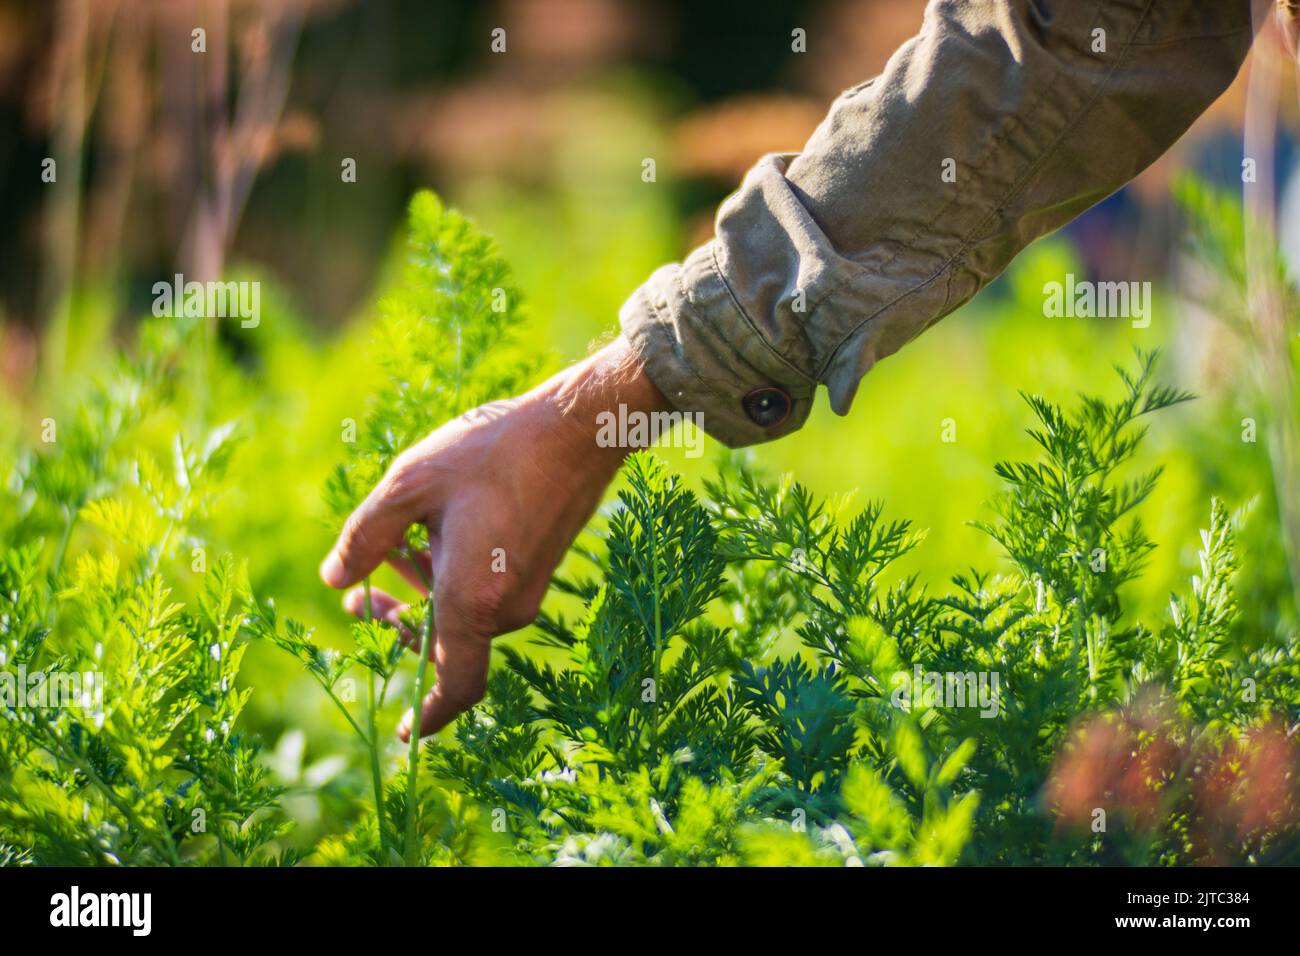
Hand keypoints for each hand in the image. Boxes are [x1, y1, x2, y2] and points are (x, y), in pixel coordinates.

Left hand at [320, 335, 668, 740]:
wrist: (576, 430)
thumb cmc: (492, 453)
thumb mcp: (410, 484)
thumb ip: (363, 537)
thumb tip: (333, 580)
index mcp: (471, 599)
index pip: (453, 685)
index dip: (428, 716)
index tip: (404, 733)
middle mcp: (504, 608)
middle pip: (446, 646)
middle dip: (399, 626)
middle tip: (361, 599)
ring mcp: (527, 590)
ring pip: (463, 617)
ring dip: (421, 596)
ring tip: (389, 554)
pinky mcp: (538, 570)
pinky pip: (485, 596)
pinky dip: (451, 581)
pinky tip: (431, 535)